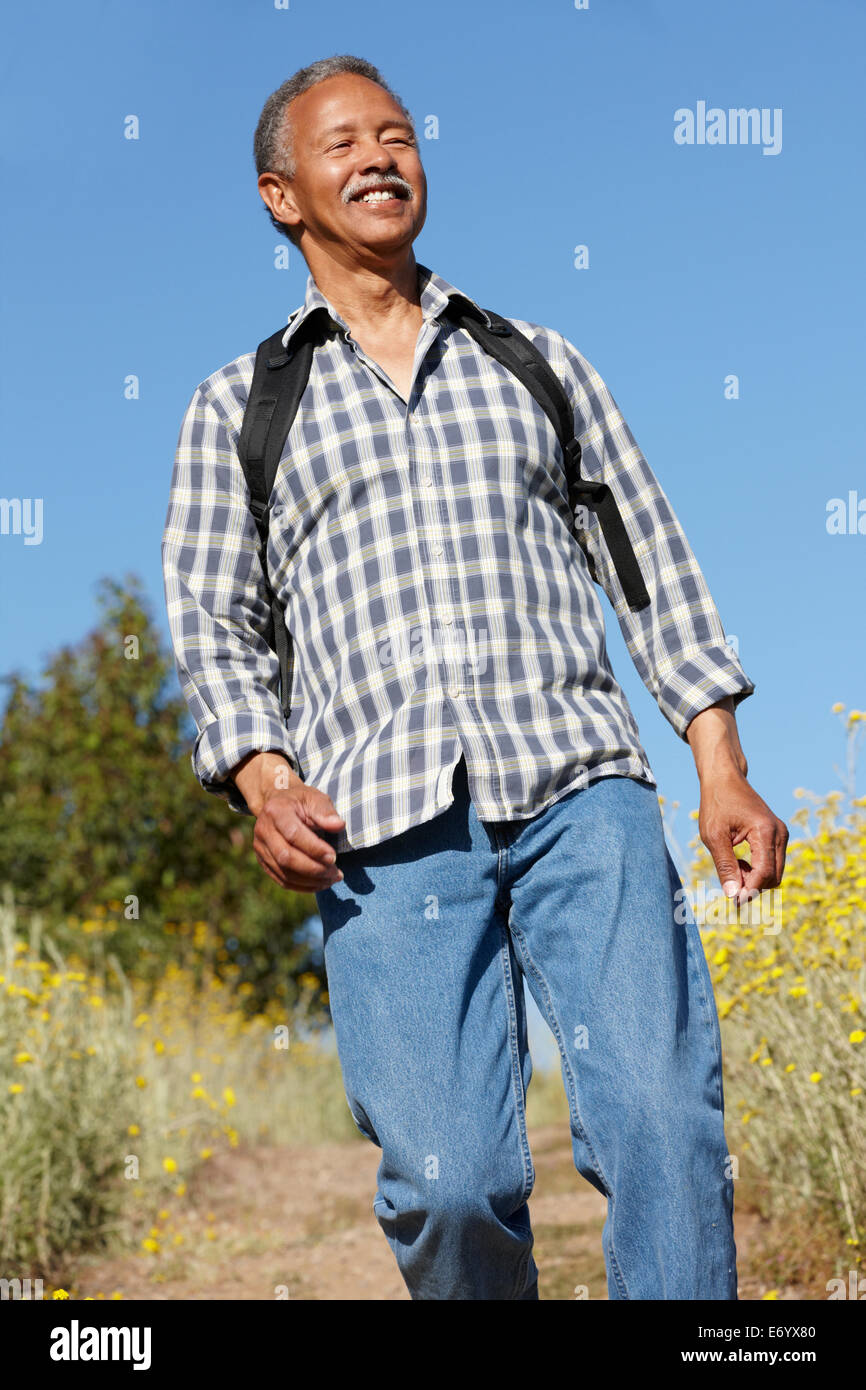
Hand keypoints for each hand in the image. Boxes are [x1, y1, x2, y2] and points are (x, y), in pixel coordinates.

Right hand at [232, 751, 345, 890]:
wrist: (279, 804)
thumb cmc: (301, 801)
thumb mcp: (315, 798)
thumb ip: (325, 811)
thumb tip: (338, 826)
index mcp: (276, 811)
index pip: (293, 835)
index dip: (314, 849)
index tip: (334, 857)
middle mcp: (263, 830)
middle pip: (286, 857)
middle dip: (313, 869)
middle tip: (336, 873)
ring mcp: (260, 848)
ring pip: (284, 872)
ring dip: (310, 880)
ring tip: (332, 879)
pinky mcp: (263, 861)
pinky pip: (282, 880)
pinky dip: (302, 886)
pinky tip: (320, 884)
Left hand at [698, 766, 788, 904]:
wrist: (725, 779)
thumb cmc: (716, 804)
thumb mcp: (714, 836)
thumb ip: (725, 865)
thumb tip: (733, 895)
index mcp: (766, 831)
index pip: (764, 873)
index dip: (749, 892)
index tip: (734, 904)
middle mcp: (779, 833)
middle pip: (773, 877)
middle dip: (752, 886)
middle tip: (728, 883)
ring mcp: (781, 834)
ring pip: (774, 872)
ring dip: (754, 878)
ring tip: (732, 867)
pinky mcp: (777, 835)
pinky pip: (772, 863)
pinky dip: (757, 869)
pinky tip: (738, 862)